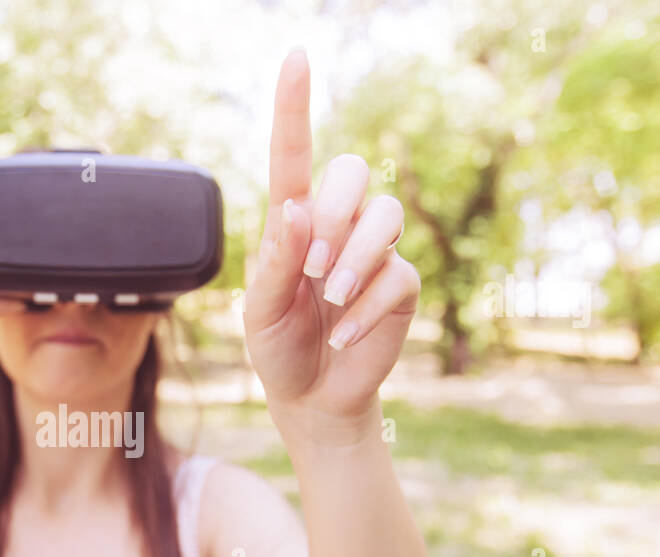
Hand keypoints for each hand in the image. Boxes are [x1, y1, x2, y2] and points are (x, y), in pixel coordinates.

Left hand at [243, 49, 419, 429]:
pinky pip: (395, 275)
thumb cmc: (277, 346)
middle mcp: (337, 226)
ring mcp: (374, 253)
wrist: (310, 396)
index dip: (294, 107)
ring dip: (355, 257)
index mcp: (293, 222)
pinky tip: (342, 333)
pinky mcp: (399, 286)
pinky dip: (365, 306)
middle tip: (314, 265)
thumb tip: (298, 209)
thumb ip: (277, 261)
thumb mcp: (260, 309)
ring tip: (331, 296)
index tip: (295, 57)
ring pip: (385, 216)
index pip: (294, 156)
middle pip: (352, 172)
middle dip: (335, 211)